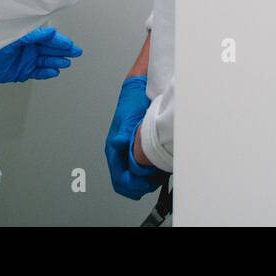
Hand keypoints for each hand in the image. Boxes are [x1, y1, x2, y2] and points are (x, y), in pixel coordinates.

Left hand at [0, 26, 81, 83]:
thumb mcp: (15, 37)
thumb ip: (33, 35)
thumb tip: (50, 31)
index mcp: (28, 37)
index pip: (48, 38)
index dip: (60, 41)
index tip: (69, 44)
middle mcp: (29, 48)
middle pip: (50, 49)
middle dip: (64, 50)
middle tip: (76, 52)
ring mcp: (27, 60)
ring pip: (46, 61)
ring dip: (57, 61)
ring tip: (65, 63)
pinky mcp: (23, 72)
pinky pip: (38, 72)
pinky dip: (46, 73)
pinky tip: (54, 72)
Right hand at [105, 76, 162, 198]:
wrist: (140, 89)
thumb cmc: (131, 101)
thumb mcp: (127, 118)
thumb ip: (123, 134)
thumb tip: (118, 144)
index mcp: (114, 148)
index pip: (119, 179)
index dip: (133, 186)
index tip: (147, 185)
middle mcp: (121, 151)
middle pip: (128, 181)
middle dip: (142, 184)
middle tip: (156, 180)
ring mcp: (129, 150)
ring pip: (136, 176)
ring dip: (147, 179)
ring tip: (159, 174)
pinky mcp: (138, 148)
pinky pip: (143, 167)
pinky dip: (152, 171)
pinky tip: (161, 167)